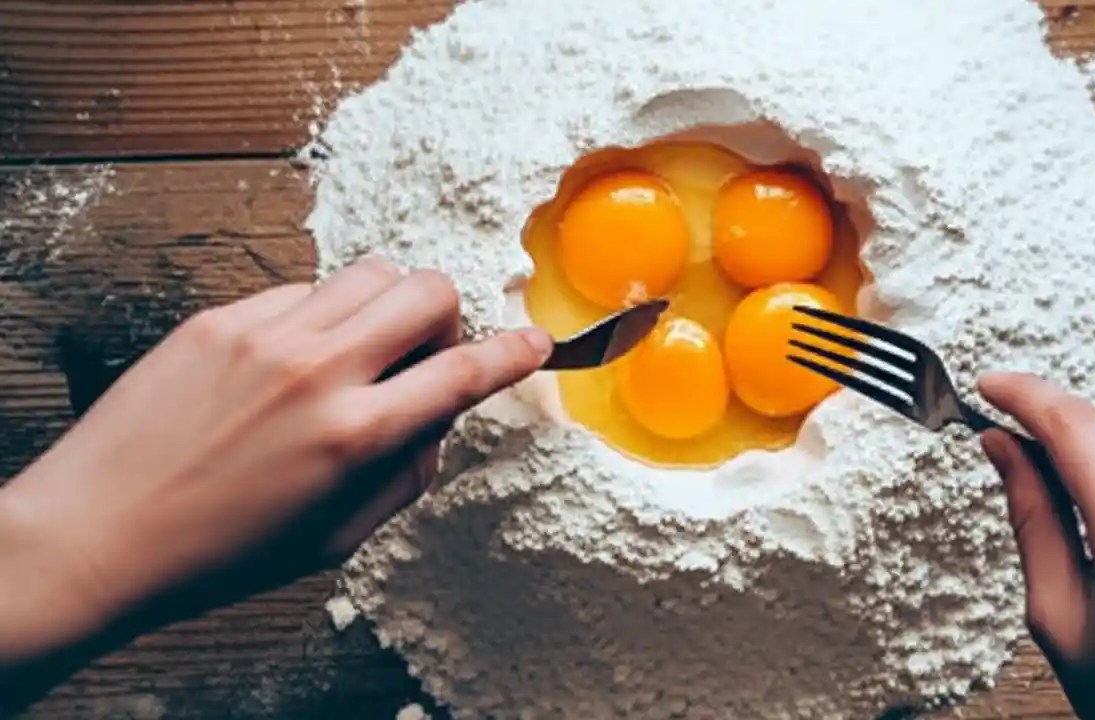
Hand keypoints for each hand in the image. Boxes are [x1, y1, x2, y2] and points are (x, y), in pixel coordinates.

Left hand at [0, 257, 550, 670]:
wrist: (99, 534)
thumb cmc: (219, 551)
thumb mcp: (337, 536)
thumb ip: (405, 474)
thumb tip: (438, 421)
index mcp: (355, 436)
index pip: (465, 373)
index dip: (515, 354)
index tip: (535, 343)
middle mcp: (318, 372)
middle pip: (427, 291)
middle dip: (447, 318)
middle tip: (422, 356)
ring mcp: (265, 336)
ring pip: (370, 272)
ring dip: (387, 305)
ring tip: (361, 350)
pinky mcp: (220, 319)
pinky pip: (303, 289)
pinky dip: (321, 316)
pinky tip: (293, 359)